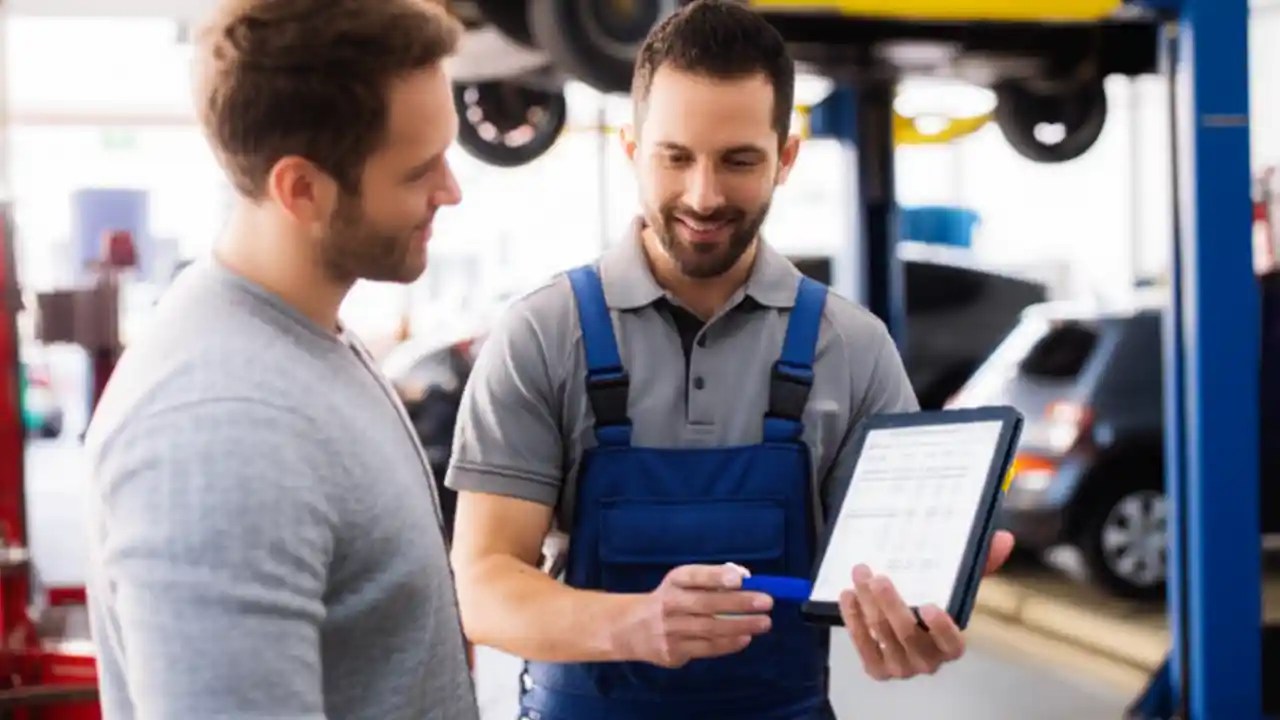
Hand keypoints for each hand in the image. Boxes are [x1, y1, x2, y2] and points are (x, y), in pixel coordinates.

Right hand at [616, 564, 773, 668]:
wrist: (632, 628)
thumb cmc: (671, 600)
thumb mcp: (684, 583)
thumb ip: (712, 579)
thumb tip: (745, 578)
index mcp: (674, 581)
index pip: (695, 575)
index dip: (716, 576)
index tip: (739, 579)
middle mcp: (669, 603)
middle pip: (706, 604)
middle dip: (739, 603)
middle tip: (767, 602)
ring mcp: (669, 629)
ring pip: (709, 628)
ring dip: (740, 626)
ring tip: (764, 623)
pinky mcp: (672, 651)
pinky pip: (705, 648)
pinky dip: (728, 644)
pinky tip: (745, 638)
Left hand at [839, 530, 1015, 680]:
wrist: (897, 622)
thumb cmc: (931, 600)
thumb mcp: (954, 583)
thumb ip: (981, 563)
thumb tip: (1003, 538)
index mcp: (951, 645)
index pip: (951, 643)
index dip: (941, 628)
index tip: (929, 606)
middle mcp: (928, 662)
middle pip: (907, 635)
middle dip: (890, 603)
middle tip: (876, 576)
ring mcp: (900, 668)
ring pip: (882, 634)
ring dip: (868, 602)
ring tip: (860, 574)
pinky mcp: (876, 668)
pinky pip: (862, 644)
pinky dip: (854, 619)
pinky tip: (848, 596)